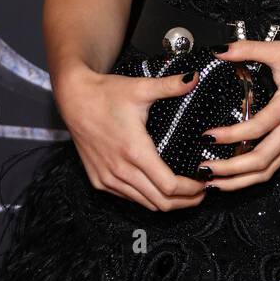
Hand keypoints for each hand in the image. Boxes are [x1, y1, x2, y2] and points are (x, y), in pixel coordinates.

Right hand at [54, 63, 207, 211]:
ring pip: (145, 204)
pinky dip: (147, 198)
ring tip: (186, 194)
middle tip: (202, 192)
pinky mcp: (99, 181)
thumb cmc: (107, 93)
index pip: (169, 186)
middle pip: (161, 202)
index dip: (191, 189)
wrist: (74, 99)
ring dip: (168, 203)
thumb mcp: (140, 88)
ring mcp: (107, 179)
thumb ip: (170, 86)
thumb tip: (195, 77)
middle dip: (186, 201)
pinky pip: (129, 198)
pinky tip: (159, 188)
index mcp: (134, 151)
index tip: (205, 182)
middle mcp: (120, 170)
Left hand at [196, 39, 279, 191]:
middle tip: (203, 170)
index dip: (231, 135)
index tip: (207, 136)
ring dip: (239, 180)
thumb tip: (218, 51)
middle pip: (261, 161)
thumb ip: (247, 49)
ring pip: (267, 171)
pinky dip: (251, 176)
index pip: (257, 129)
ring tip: (213, 182)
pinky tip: (234, 176)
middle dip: (230, 169)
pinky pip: (273, 167)